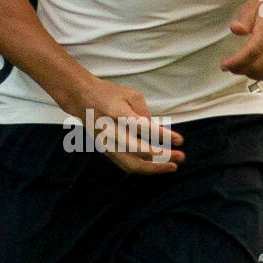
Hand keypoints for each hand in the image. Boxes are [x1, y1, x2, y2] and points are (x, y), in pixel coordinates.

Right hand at [66, 80, 184, 173]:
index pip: (141, 127)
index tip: (180, 139)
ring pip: (131, 164)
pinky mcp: (106, 152)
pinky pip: (127, 165)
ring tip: (173, 166)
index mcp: (114, 112)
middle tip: (181, 156)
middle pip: (137, 151)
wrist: (82, 99)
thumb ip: (145, 113)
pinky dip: (145, 167)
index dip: (162, 136)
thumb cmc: (109, 94)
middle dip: (162, 157)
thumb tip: (158, 133)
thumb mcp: (130, 94)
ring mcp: (106, 144)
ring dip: (154, 168)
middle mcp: (108, 131)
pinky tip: (159, 165)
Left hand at [220, 0, 262, 83]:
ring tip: (242, 67)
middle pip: (259, 66)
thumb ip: (243, 19)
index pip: (252, 52)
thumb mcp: (252, 5)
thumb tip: (235, 29)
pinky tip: (256, 69)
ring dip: (253, 74)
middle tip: (229, 65)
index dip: (236, 62)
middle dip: (240, 69)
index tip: (224, 64)